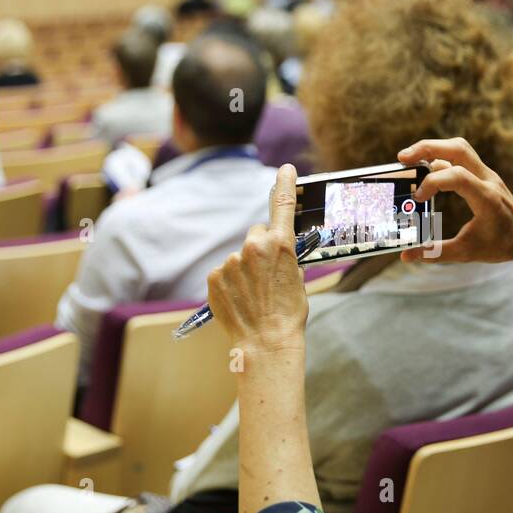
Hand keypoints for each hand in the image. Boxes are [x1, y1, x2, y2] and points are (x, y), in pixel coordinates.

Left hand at [206, 164, 307, 354]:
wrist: (266, 342)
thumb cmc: (288, 314)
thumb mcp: (297, 279)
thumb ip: (285, 258)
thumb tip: (278, 252)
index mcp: (280, 245)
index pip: (283, 205)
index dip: (285, 184)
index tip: (285, 169)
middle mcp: (254, 247)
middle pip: (256, 234)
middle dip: (262, 248)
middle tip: (268, 274)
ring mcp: (231, 261)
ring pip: (240, 256)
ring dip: (245, 269)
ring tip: (254, 294)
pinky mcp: (215, 276)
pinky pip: (224, 271)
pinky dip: (231, 282)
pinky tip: (240, 299)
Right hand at [396, 138, 512, 268]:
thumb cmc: (501, 245)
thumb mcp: (468, 253)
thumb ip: (437, 253)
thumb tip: (406, 256)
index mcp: (486, 197)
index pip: (456, 175)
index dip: (432, 182)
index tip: (417, 198)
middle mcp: (487, 179)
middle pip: (458, 148)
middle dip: (427, 148)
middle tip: (402, 158)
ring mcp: (486, 173)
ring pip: (459, 147)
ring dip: (433, 148)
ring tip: (409, 159)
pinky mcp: (482, 174)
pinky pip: (460, 157)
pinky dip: (440, 156)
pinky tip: (424, 170)